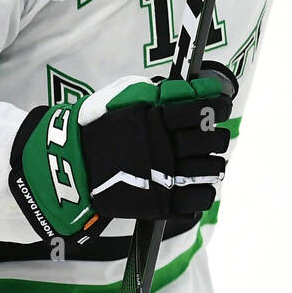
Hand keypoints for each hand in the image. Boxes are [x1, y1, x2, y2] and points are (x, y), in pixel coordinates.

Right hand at [10, 74, 232, 239]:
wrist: (71, 163)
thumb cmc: (101, 123)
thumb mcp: (127, 95)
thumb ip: (163, 92)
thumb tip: (197, 89)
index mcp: (158, 118)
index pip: (204, 110)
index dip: (218, 107)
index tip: (219, 106)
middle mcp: (165, 148)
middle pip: (214, 141)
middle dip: (217, 136)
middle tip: (211, 136)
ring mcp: (164, 177)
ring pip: (212, 170)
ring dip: (213, 164)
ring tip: (205, 162)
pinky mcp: (160, 203)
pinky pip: (199, 199)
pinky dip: (203, 191)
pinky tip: (196, 184)